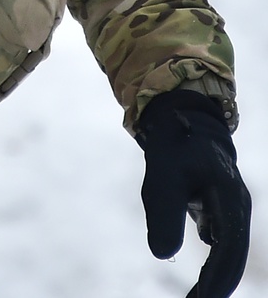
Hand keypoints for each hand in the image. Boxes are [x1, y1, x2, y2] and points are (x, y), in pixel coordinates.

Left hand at [137, 89, 250, 297]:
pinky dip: (214, 265)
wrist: (181, 119)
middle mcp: (237, 204)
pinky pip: (223, 243)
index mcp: (228, 196)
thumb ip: (163, 214)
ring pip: (230, 250)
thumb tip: (163, 255)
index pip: (229, 246)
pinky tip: (202, 283)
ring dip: (217, 277)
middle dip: (219, 284)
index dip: (217, 276)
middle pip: (234, 254)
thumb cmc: (172, 146)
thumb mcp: (162, 175)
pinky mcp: (222, 210)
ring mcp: (232, 207)